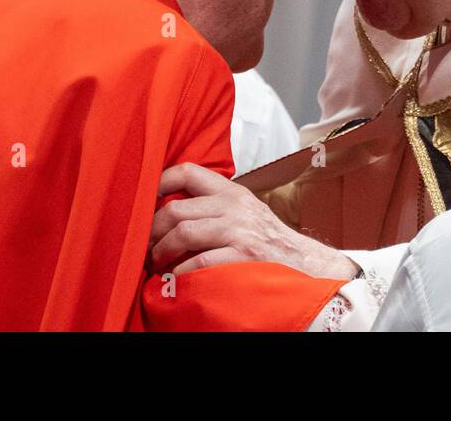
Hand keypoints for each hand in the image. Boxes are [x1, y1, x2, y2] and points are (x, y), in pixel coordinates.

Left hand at [149, 163, 359, 279]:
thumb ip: (216, 207)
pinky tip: (176, 279)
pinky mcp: (242, 256)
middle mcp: (234, 207)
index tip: (144, 200)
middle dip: (152, 231)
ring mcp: (239, 230)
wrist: (307, 266)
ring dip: (161, 253)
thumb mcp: (245, 213)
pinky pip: (198, 262)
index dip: (159, 182)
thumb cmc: (270, 244)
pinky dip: (180, 273)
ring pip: (183, 233)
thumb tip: (170, 211)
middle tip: (145, 248)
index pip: (188, 172)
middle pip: (176, 209)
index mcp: (232, 192)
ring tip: (157, 264)